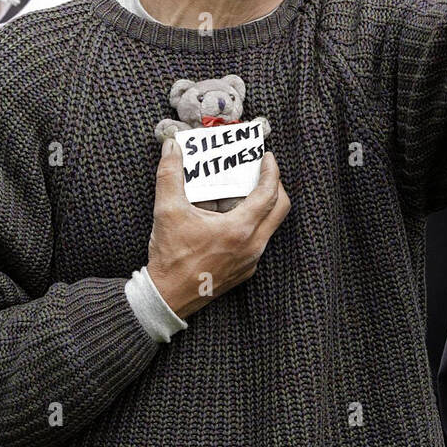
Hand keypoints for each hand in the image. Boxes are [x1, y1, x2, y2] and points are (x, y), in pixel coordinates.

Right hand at [146, 143, 290, 317]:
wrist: (166, 298)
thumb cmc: (170, 258)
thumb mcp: (167, 211)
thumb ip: (170, 175)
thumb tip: (171, 148)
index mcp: (239, 230)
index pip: (269, 194)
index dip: (271, 172)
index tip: (267, 157)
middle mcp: (251, 246)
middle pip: (280, 209)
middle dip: (275, 186)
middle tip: (263, 172)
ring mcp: (250, 261)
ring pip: (271, 227)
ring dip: (265, 206)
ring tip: (248, 191)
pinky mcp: (244, 271)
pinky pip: (260, 242)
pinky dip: (254, 224)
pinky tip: (234, 217)